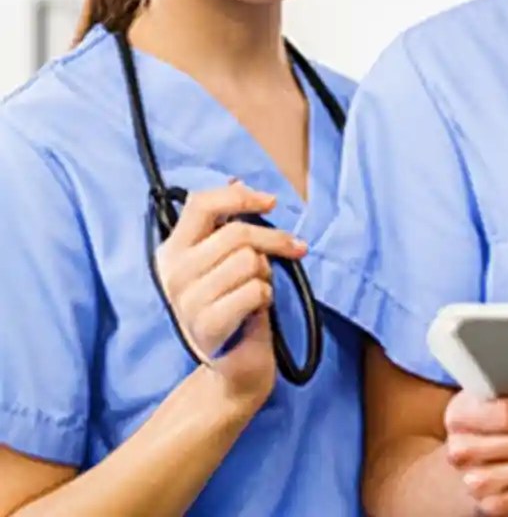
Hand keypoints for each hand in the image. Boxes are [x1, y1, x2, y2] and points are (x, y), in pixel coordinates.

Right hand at [153, 181, 305, 406]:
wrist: (234, 368)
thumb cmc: (234, 310)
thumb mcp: (224, 263)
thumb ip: (225, 225)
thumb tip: (237, 182)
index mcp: (172, 253)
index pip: (201, 204)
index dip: (241, 197)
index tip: (270, 203)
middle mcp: (173, 274)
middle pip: (237, 233)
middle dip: (274, 240)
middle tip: (293, 249)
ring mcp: (186, 302)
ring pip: (250, 261)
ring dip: (266, 275)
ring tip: (257, 292)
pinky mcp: (206, 325)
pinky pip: (255, 290)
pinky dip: (266, 297)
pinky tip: (256, 310)